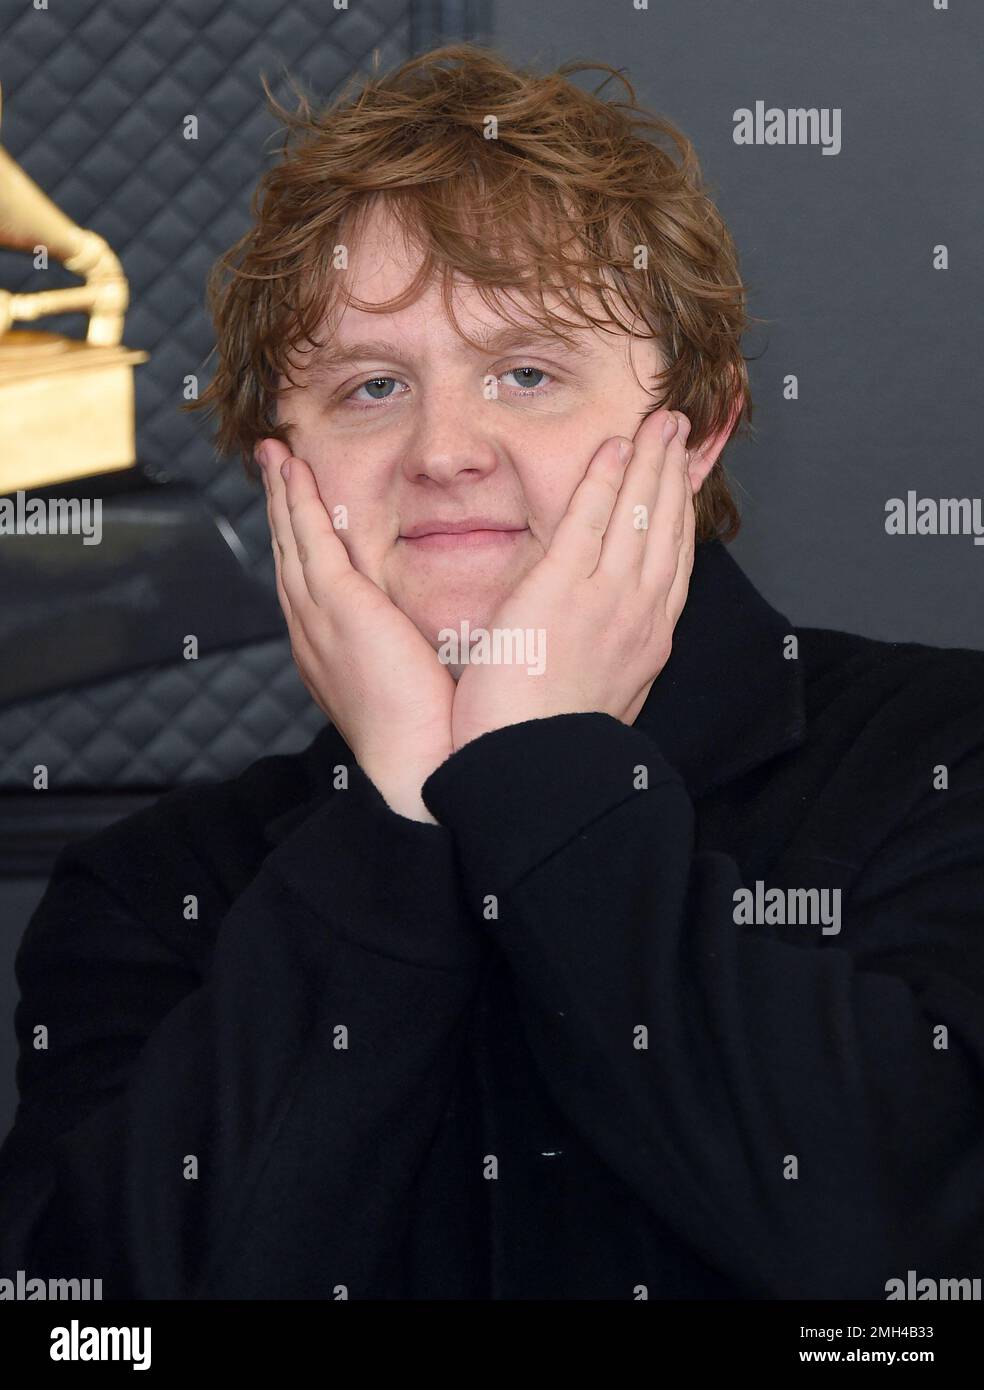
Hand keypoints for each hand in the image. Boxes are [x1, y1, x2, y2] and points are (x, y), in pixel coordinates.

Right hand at [259, 437, 454, 822]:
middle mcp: (312, 631)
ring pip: (292, 538)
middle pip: (289, 554)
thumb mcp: (412, 685)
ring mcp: (317, 616)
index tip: (300, 509)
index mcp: (328, 651)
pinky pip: (310, 536)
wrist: (421, 766)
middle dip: (279, 508)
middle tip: (272, 465)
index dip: (301, 540)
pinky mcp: (337, 604)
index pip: (310, 582)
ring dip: (282, 492)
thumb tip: (429, 639)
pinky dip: (298, 499)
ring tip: (275, 453)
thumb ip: (410, 653)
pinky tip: (293, 468)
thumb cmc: (429, 736)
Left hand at [450, 408, 694, 751]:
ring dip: (651, 460)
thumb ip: (613, 660)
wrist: (530, 769)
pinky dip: (605, 479)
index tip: (687, 483)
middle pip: (666, 529)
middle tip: (681, 431)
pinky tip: (614, 448)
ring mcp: (604, 600)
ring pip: (638, 515)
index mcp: (649, 644)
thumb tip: (612, 645)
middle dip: (676, 473)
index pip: (675, 564)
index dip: (683, 516)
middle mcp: (639, 615)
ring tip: (660, 421)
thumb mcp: (604, 701)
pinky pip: (590, 520)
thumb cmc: (549, 744)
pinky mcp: (561, 591)